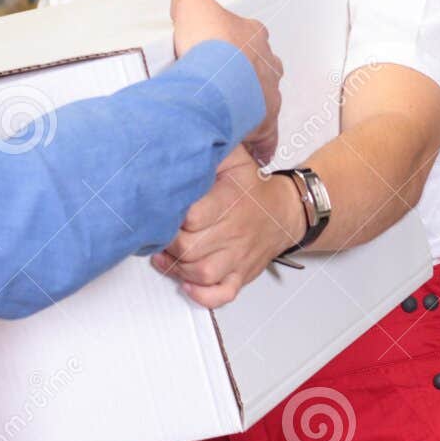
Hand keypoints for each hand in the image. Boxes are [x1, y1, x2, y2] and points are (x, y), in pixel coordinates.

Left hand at [151, 148, 305, 309]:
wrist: (283, 212)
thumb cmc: (252, 188)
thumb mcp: (234, 159)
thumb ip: (210, 151)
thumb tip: (181, 145)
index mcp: (230, 201)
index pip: (192, 216)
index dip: (169, 217)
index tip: (157, 211)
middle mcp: (234, 232)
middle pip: (190, 247)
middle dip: (167, 243)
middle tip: (156, 235)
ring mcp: (238, 257)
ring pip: (202, 273)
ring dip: (177, 268)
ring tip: (164, 256)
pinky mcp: (241, 275)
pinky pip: (222, 294)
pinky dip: (203, 295)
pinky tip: (188, 283)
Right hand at [169, 0, 282, 164]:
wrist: (216, 83)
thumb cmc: (211, 47)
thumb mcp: (192, 6)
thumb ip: (189, 2)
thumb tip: (184, 4)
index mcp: (255, 36)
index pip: (248, 36)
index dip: (231, 44)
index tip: (217, 52)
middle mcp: (267, 65)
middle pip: (258, 69)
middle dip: (241, 78)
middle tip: (217, 86)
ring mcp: (269, 95)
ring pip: (261, 102)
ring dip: (246, 107)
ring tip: (223, 115)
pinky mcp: (266, 124)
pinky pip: (265, 137)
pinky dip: (254, 142)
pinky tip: (240, 144)